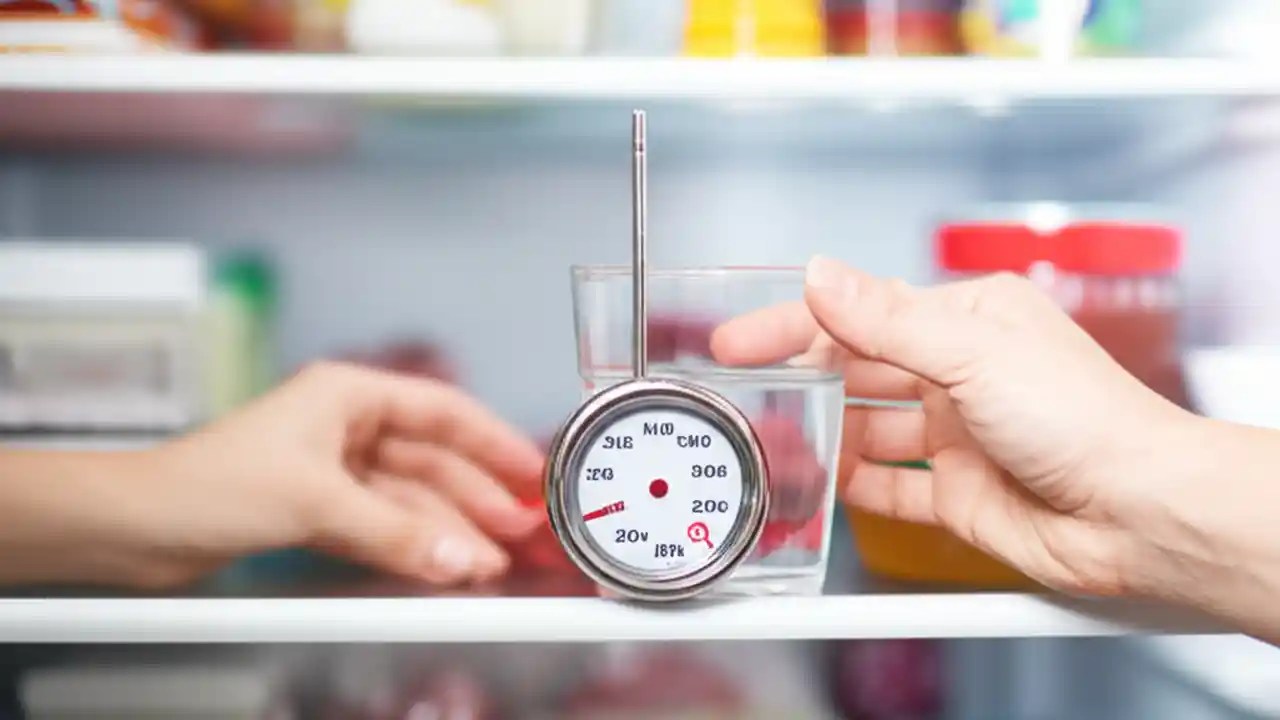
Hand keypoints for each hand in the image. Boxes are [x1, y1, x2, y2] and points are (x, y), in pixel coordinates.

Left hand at [47, 363, 545, 588]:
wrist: (136, 528)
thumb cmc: (208, 484)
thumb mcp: (316, 502)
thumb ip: (397, 532)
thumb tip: (463, 557)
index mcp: (345, 395)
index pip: (440, 410)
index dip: (491, 440)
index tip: (529, 469)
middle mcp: (343, 427)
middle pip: (430, 459)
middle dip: (475, 496)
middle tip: (519, 528)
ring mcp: (332, 471)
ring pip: (408, 498)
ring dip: (447, 529)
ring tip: (487, 561)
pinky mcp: (316, 511)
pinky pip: (382, 525)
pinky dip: (412, 545)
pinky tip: (441, 563)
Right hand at [711, 256, 1198, 595]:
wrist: (1139, 513)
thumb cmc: (1087, 420)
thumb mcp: (972, 352)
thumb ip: (884, 321)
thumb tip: (821, 277)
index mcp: (968, 319)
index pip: (860, 312)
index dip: (793, 324)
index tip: (740, 338)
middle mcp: (960, 373)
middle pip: (857, 369)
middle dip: (800, 377)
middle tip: (743, 389)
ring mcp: (957, 435)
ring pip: (868, 428)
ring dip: (823, 433)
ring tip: (773, 438)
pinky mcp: (958, 493)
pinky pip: (891, 487)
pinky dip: (855, 485)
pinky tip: (824, 484)